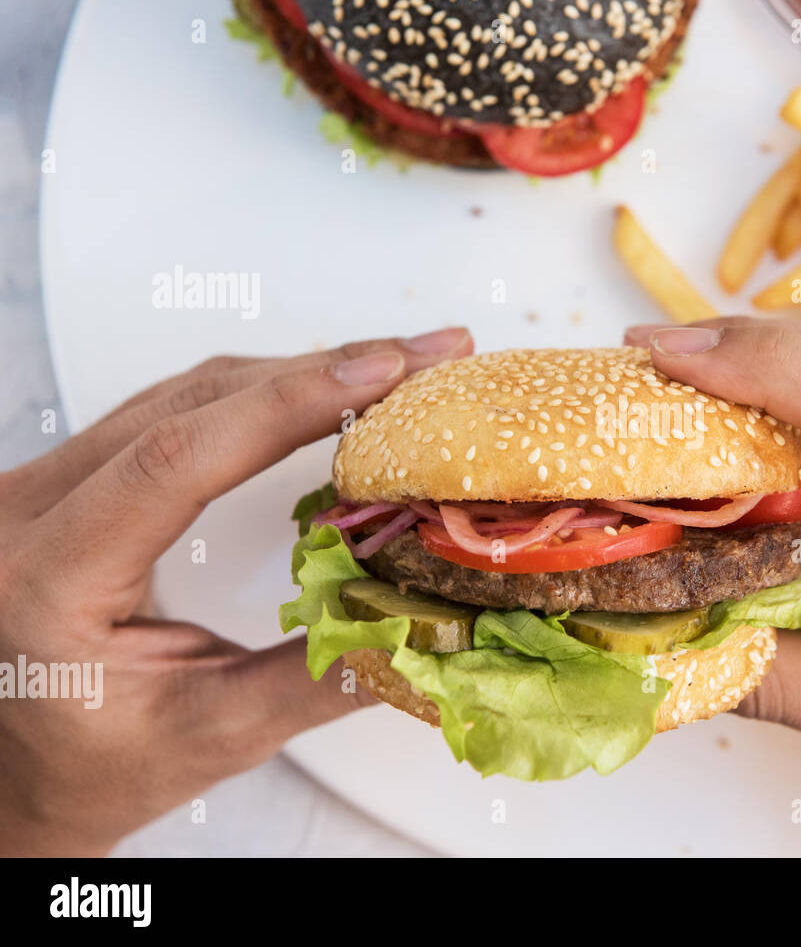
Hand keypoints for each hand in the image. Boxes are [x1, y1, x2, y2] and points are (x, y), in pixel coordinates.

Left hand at [0, 328, 471, 855]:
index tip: (383, 371)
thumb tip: (432, 625)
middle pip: (190, 404)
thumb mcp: (217, 733)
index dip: (288, 405)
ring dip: (298, 373)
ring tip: (398, 368)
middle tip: (425, 358)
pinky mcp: (72, 474)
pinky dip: (261, 393)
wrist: (26, 770)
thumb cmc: (99, 766)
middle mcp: (27, 512)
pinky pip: (174, 407)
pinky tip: (323, 390)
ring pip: (185, 392)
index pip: (174, 460)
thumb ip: (325, 677)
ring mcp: (42, 483)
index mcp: (47, 580)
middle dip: (319, 373)